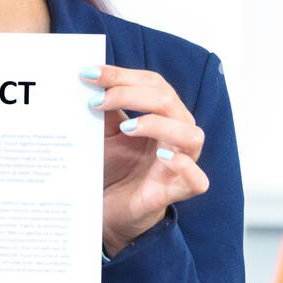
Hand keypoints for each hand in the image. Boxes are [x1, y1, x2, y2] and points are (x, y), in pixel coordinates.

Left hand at [82, 64, 209, 258]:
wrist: (109, 209)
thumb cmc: (113, 166)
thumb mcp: (105, 132)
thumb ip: (103, 108)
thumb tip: (86, 78)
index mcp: (163, 114)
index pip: (152, 84)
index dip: (121, 75)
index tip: (88, 74)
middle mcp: (177, 133)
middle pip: (167, 101)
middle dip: (129, 93)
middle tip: (96, 100)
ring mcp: (183, 162)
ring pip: (189, 134)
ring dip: (157, 124)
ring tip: (126, 127)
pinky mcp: (179, 191)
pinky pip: (196, 178)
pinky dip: (182, 164)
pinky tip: (161, 155)